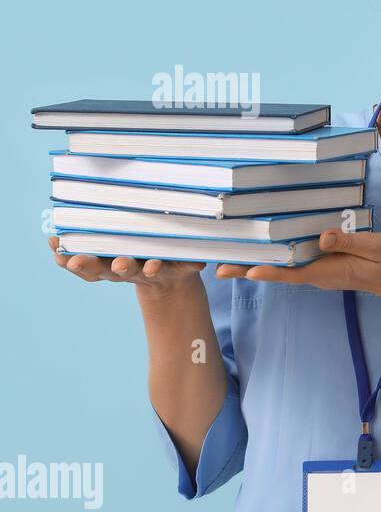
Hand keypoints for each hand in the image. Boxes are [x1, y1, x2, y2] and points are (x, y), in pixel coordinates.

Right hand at [48, 233, 206, 294]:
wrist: (168, 276)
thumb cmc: (129, 250)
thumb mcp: (104, 245)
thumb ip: (82, 239)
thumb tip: (51, 235)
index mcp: (108, 262)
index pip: (90, 266)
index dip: (79, 264)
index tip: (69, 258)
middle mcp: (131, 268)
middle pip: (120, 270)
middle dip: (117, 267)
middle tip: (116, 265)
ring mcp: (157, 269)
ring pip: (151, 270)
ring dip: (151, 269)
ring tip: (151, 268)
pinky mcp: (182, 268)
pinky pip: (188, 266)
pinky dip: (192, 265)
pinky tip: (199, 263)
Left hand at [215, 230, 380, 302]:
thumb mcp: (376, 247)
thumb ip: (349, 241)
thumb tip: (323, 236)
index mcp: (329, 271)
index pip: (293, 273)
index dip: (271, 271)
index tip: (248, 270)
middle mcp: (317, 273)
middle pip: (279, 271)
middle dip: (249, 268)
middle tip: (218, 268)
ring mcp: (318, 269)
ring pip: (282, 266)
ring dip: (256, 261)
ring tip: (226, 258)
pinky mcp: (320, 263)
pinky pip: (293, 260)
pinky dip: (273, 255)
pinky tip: (259, 246)